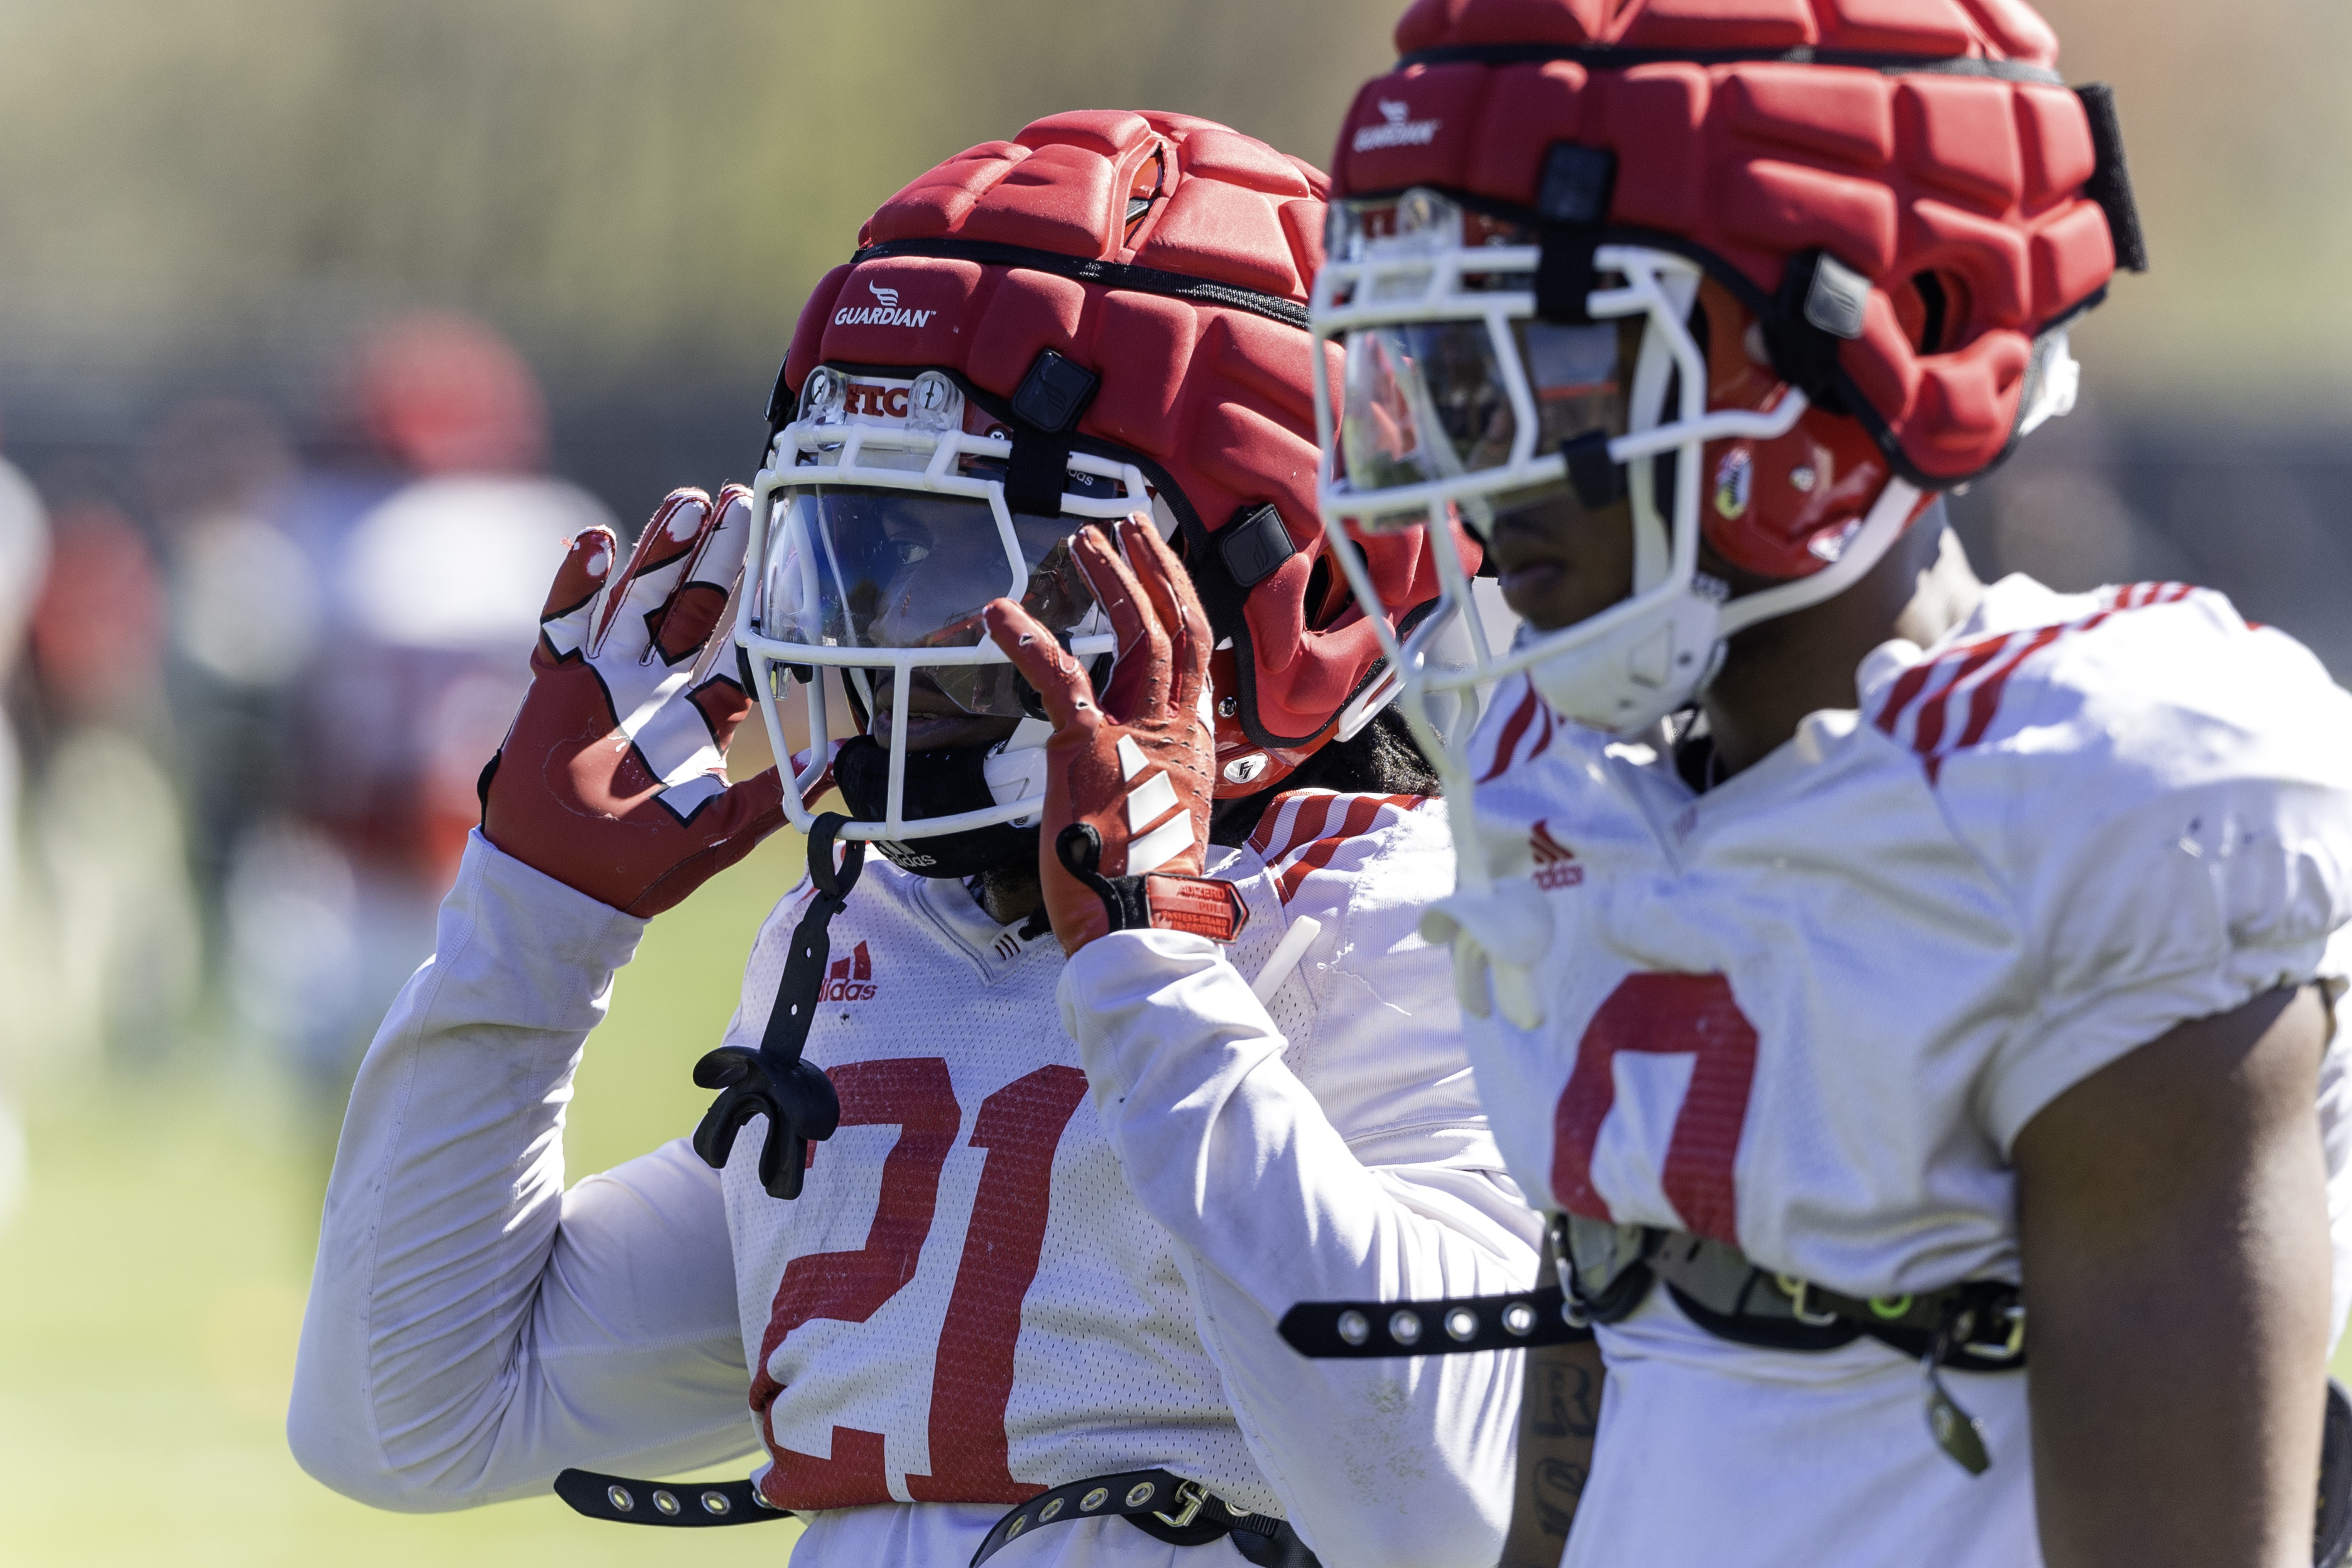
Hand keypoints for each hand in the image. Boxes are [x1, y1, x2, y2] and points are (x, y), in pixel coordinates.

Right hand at [483, 485, 782, 916]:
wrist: (566, 887)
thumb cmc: (646, 866)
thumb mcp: (726, 828)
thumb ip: (779, 793)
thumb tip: (847, 764)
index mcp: (704, 713)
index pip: (738, 641)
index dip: (759, 597)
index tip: (780, 547)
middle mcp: (659, 684)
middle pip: (692, 605)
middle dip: (716, 555)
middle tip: (741, 501)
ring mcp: (607, 678)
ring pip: (636, 600)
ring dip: (660, 552)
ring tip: (686, 506)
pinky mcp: (557, 683)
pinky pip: (565, 623)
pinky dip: (578, 584)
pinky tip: (597, 544)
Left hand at [982, 516, 1244, 954]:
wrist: (1140, 926)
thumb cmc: (1143, 889)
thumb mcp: (1159, 822)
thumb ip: (1148, 783)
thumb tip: (1129, 781)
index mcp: (1189, 746)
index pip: (1196, 657)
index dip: (1181, 604)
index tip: (1163, 568)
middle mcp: (1172, 732)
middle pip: (1177, 630)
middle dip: (1154, 571)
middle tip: (1128, 526)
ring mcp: (1135, 737)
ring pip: (1136, 638)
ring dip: (1111, 582)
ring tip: (1086, 541)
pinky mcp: (1087, 750)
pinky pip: (1060, 679)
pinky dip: (1029, 639)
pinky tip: (1000, 613)